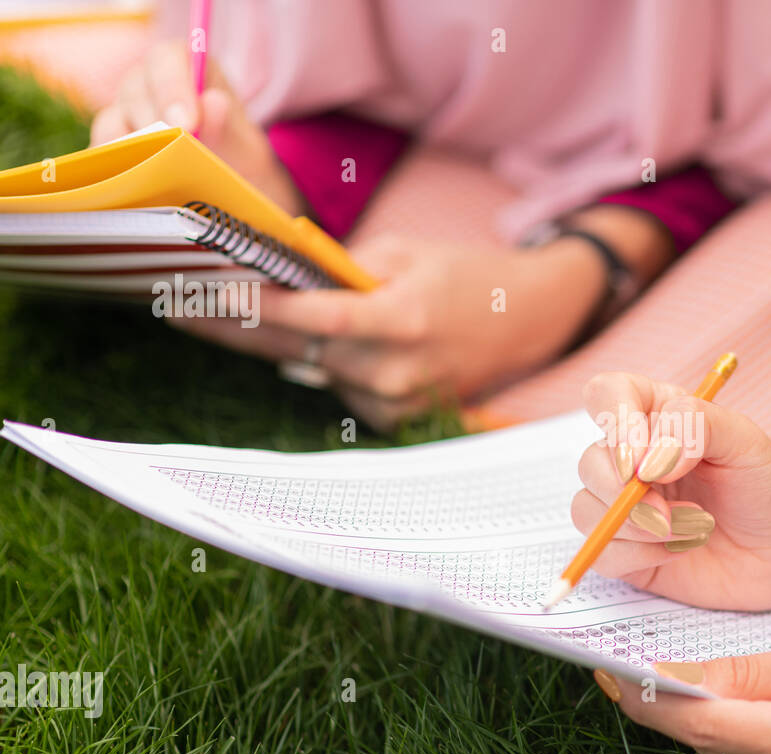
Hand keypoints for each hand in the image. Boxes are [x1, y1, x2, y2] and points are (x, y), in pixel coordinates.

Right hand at [89, 39, 304, 215]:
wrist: (230, 189)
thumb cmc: (237, 157)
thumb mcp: (244, 148)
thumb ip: (228, 128)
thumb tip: (213, 101)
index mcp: (185, 67)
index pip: (168, 60)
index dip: (173, 88)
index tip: (187, 124)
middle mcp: (148, 83)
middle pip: (134, 91)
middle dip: (152, 124)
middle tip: (168, 155)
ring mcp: (124, 113)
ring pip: (112, 122)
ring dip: (129, 150)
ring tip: (148, 177)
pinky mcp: (110, 146)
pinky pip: (101, 154)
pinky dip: (112, 171)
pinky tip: (127, 191)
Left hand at [164, 235, 606, 429]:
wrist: (530, 319)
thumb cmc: (467, 276)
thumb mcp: (407, 252)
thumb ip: (345, 269)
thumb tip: (282, 276)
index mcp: (402, 318)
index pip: (310, 316)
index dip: (251, 306)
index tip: (197, 292)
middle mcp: (396, 369)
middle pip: (294, 350)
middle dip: (235, 327)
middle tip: (177, 307)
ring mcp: (398, 401)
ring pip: (312, 371)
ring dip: (281, 346)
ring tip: (234, 316)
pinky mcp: (398, 419)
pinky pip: (339, 391)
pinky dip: (325, 366)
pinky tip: (328, 347)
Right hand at [571, 372, 770, 609]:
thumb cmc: (768, 484)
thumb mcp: (745, 440)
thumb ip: (695, 427)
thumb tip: (646, 460)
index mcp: (656, 415)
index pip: (606, 394)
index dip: (615, 423)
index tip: (643, 460)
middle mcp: (633, 458)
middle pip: (590, 461)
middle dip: (625, 493)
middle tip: (669, 513)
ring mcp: (625, 505)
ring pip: (586, 509)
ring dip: (638, 527)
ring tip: (694, 529)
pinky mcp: (626, 549)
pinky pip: (603, 553)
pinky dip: (640, 557)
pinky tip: (681, 550)